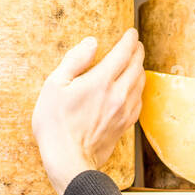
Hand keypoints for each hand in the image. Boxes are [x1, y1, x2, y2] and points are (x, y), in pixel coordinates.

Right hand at [32, 29, 143, 194]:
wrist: (69, 162)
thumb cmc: (56, 125)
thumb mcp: (55, 85)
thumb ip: (75, 60)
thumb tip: (92, 43)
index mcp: (101, 81)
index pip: (123, 52)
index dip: (129, 40)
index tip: (131, 33)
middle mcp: (118, 94)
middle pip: (136, 66)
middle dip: (137, 51)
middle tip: (135, 44)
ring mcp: (123, 112)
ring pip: (140, 84)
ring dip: (140, 69)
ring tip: (136, 63)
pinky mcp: (124, 126)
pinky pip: (138, 102)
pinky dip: (138, 90)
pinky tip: (133, 90)